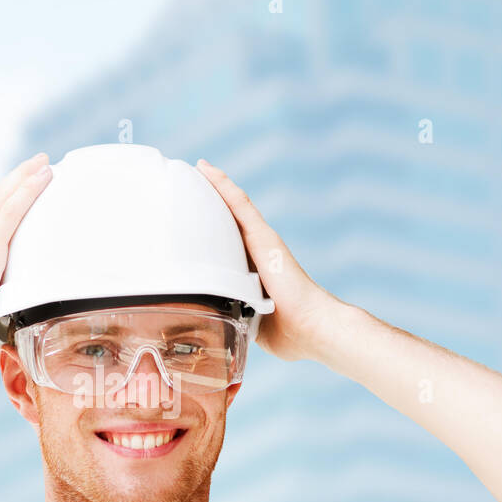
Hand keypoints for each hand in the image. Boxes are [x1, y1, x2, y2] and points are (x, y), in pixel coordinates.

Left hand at [196, 159, 337, 361]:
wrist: (311, 328)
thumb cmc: (288, 333)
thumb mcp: (249, 320)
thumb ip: (234, 314)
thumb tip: (216, 325)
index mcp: (254, 269)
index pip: (229, 242)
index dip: (213, 227)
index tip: (195, 215)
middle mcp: (259, 250)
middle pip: (230, 219)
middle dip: (212, 201)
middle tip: (189, 182)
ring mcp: (262, 241)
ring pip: (234, 205)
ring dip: (215, 186)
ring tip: (197, 168)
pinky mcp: (264, 237)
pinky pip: (240, 205)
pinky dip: (224, 186)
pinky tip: (208, 171)